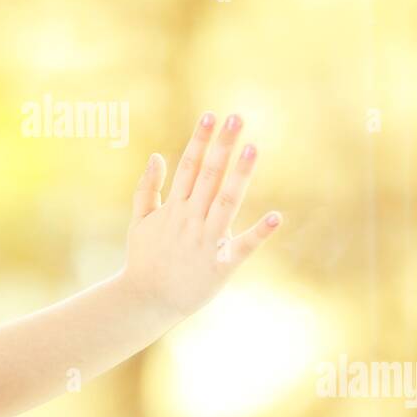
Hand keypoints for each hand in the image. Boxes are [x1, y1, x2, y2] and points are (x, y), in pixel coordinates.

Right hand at [118, 111, 281, 321]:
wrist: (145, 301)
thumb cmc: (144, 259)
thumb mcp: (140, 221)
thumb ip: (147, 188)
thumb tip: (157, 155)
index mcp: (174, 207)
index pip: (189, 165)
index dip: (200, 140)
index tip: (211, 115)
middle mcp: (191, 220)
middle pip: (209, 175)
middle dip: (223, 146)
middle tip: (237, 118)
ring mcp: (206, 241)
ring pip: (226, 202)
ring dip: (240, 176)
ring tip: (253, 148)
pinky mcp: (220, 266)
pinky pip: (242, 247)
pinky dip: (259, 233)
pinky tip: (277, 217)